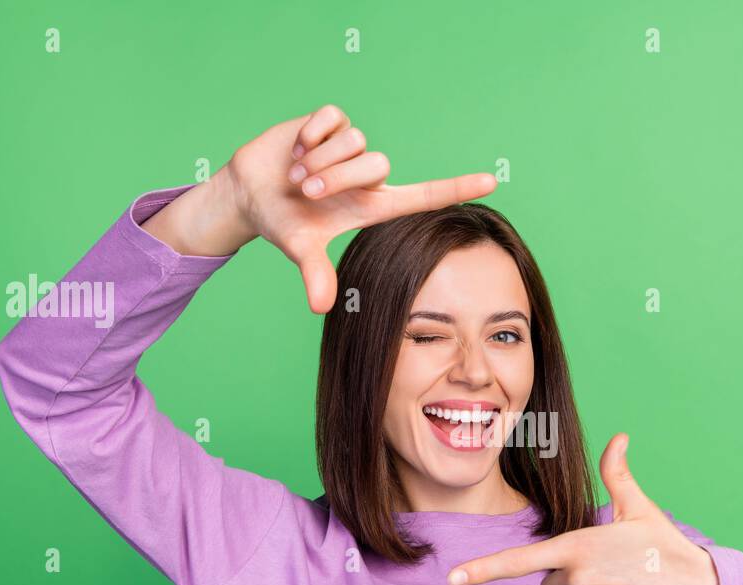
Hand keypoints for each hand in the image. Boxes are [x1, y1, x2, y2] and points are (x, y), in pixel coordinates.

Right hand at [142, 104, 496, 312]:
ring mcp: (350, 146)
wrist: (249, 192)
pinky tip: (296, 147)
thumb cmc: (283, 223)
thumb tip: (320, 307)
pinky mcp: (330, 121)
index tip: (493, 181)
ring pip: (354, 141)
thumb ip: (315, 273)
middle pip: (377, 164)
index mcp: (372, 205)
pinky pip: (332, 118)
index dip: (457, 188)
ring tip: (296, 174)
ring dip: (319, 160)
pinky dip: (311, 134)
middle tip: (306, 190)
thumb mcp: (300, 248)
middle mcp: (367, 174)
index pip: (425, 195)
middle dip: (336, 178)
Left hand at [447, 434, 723, 584]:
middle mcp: (581, 579)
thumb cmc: (669, 550)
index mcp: (580, 545)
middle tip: (614, 576)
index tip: (451, 579)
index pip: (521, 560)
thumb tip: (618, 437)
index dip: (482, 570)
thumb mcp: (641, 510)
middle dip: (574, 583)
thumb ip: (617, 476)